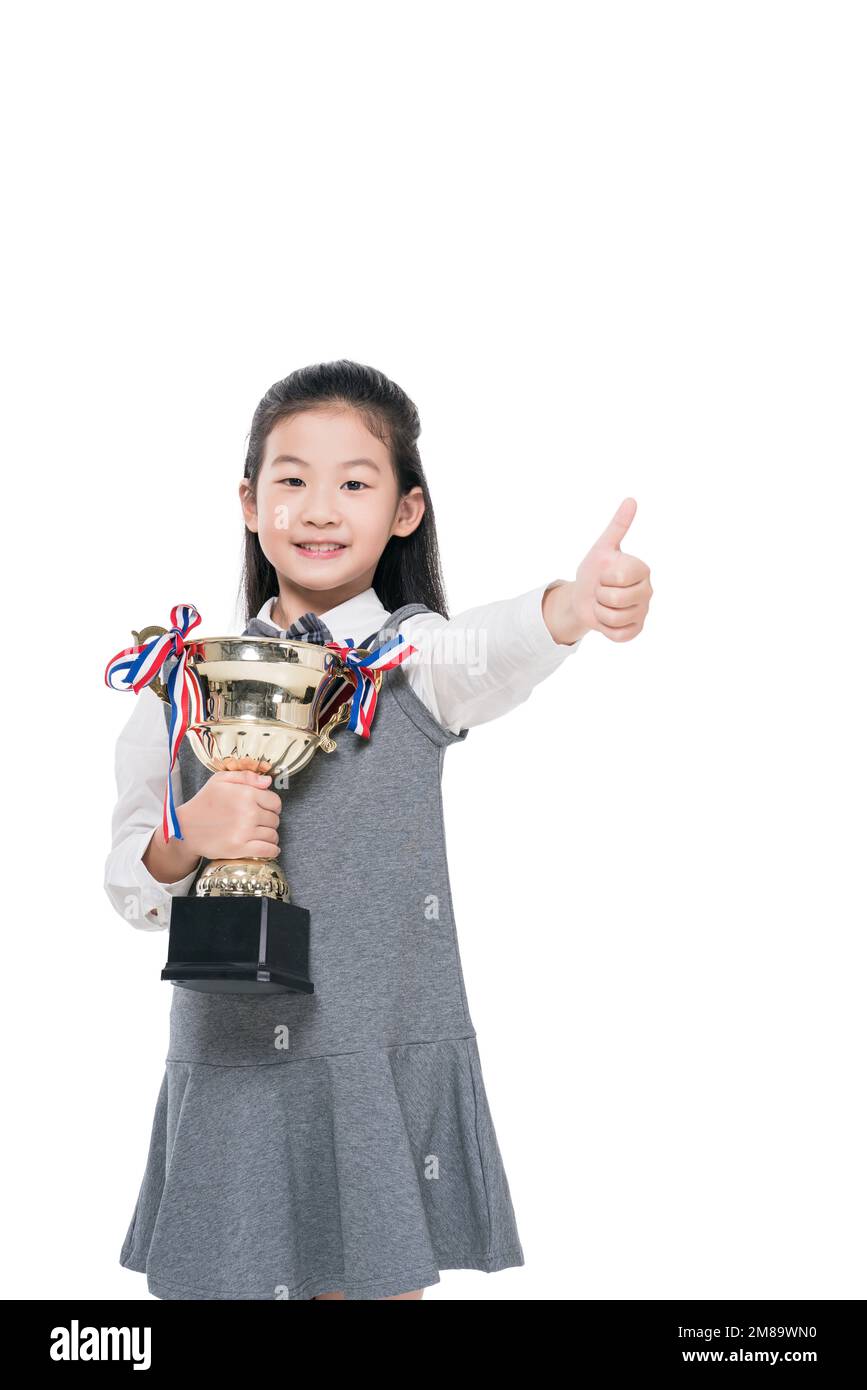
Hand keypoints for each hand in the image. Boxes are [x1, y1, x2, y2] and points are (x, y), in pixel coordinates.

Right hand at [177, 770, 282, 860]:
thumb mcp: (220, 780)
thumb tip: (268, 781)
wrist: (185, 828)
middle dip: (269, 821)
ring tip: (260, 834)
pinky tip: (269, 848)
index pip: (275, 802)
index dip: (272, 806)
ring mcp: (244, 832)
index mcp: (246, 794)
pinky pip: (268, 850)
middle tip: (259, 822)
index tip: (266, 809)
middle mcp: (248, 812)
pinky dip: (272, 850)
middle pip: (275, 819)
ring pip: (273, 835)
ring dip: (270, 836)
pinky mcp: (240, 848)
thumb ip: (246, 776)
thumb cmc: (204, 802)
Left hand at [543, 497, 652, 642]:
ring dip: (600, 612)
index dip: (604, 577)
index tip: (605, 574)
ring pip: (614, 618)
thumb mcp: (602, 548)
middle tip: (602, 591)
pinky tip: (607, 619)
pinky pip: (618, 635)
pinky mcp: (636, 630)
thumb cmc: (594, 571)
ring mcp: (643, 611)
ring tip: (603, 604)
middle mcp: (647, 590)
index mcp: (642, 569)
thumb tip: (631, 500)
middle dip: (600, 596)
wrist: (583, 598)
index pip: (619, 577)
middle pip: (615, 599)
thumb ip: (617, 526)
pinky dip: (605, 629)